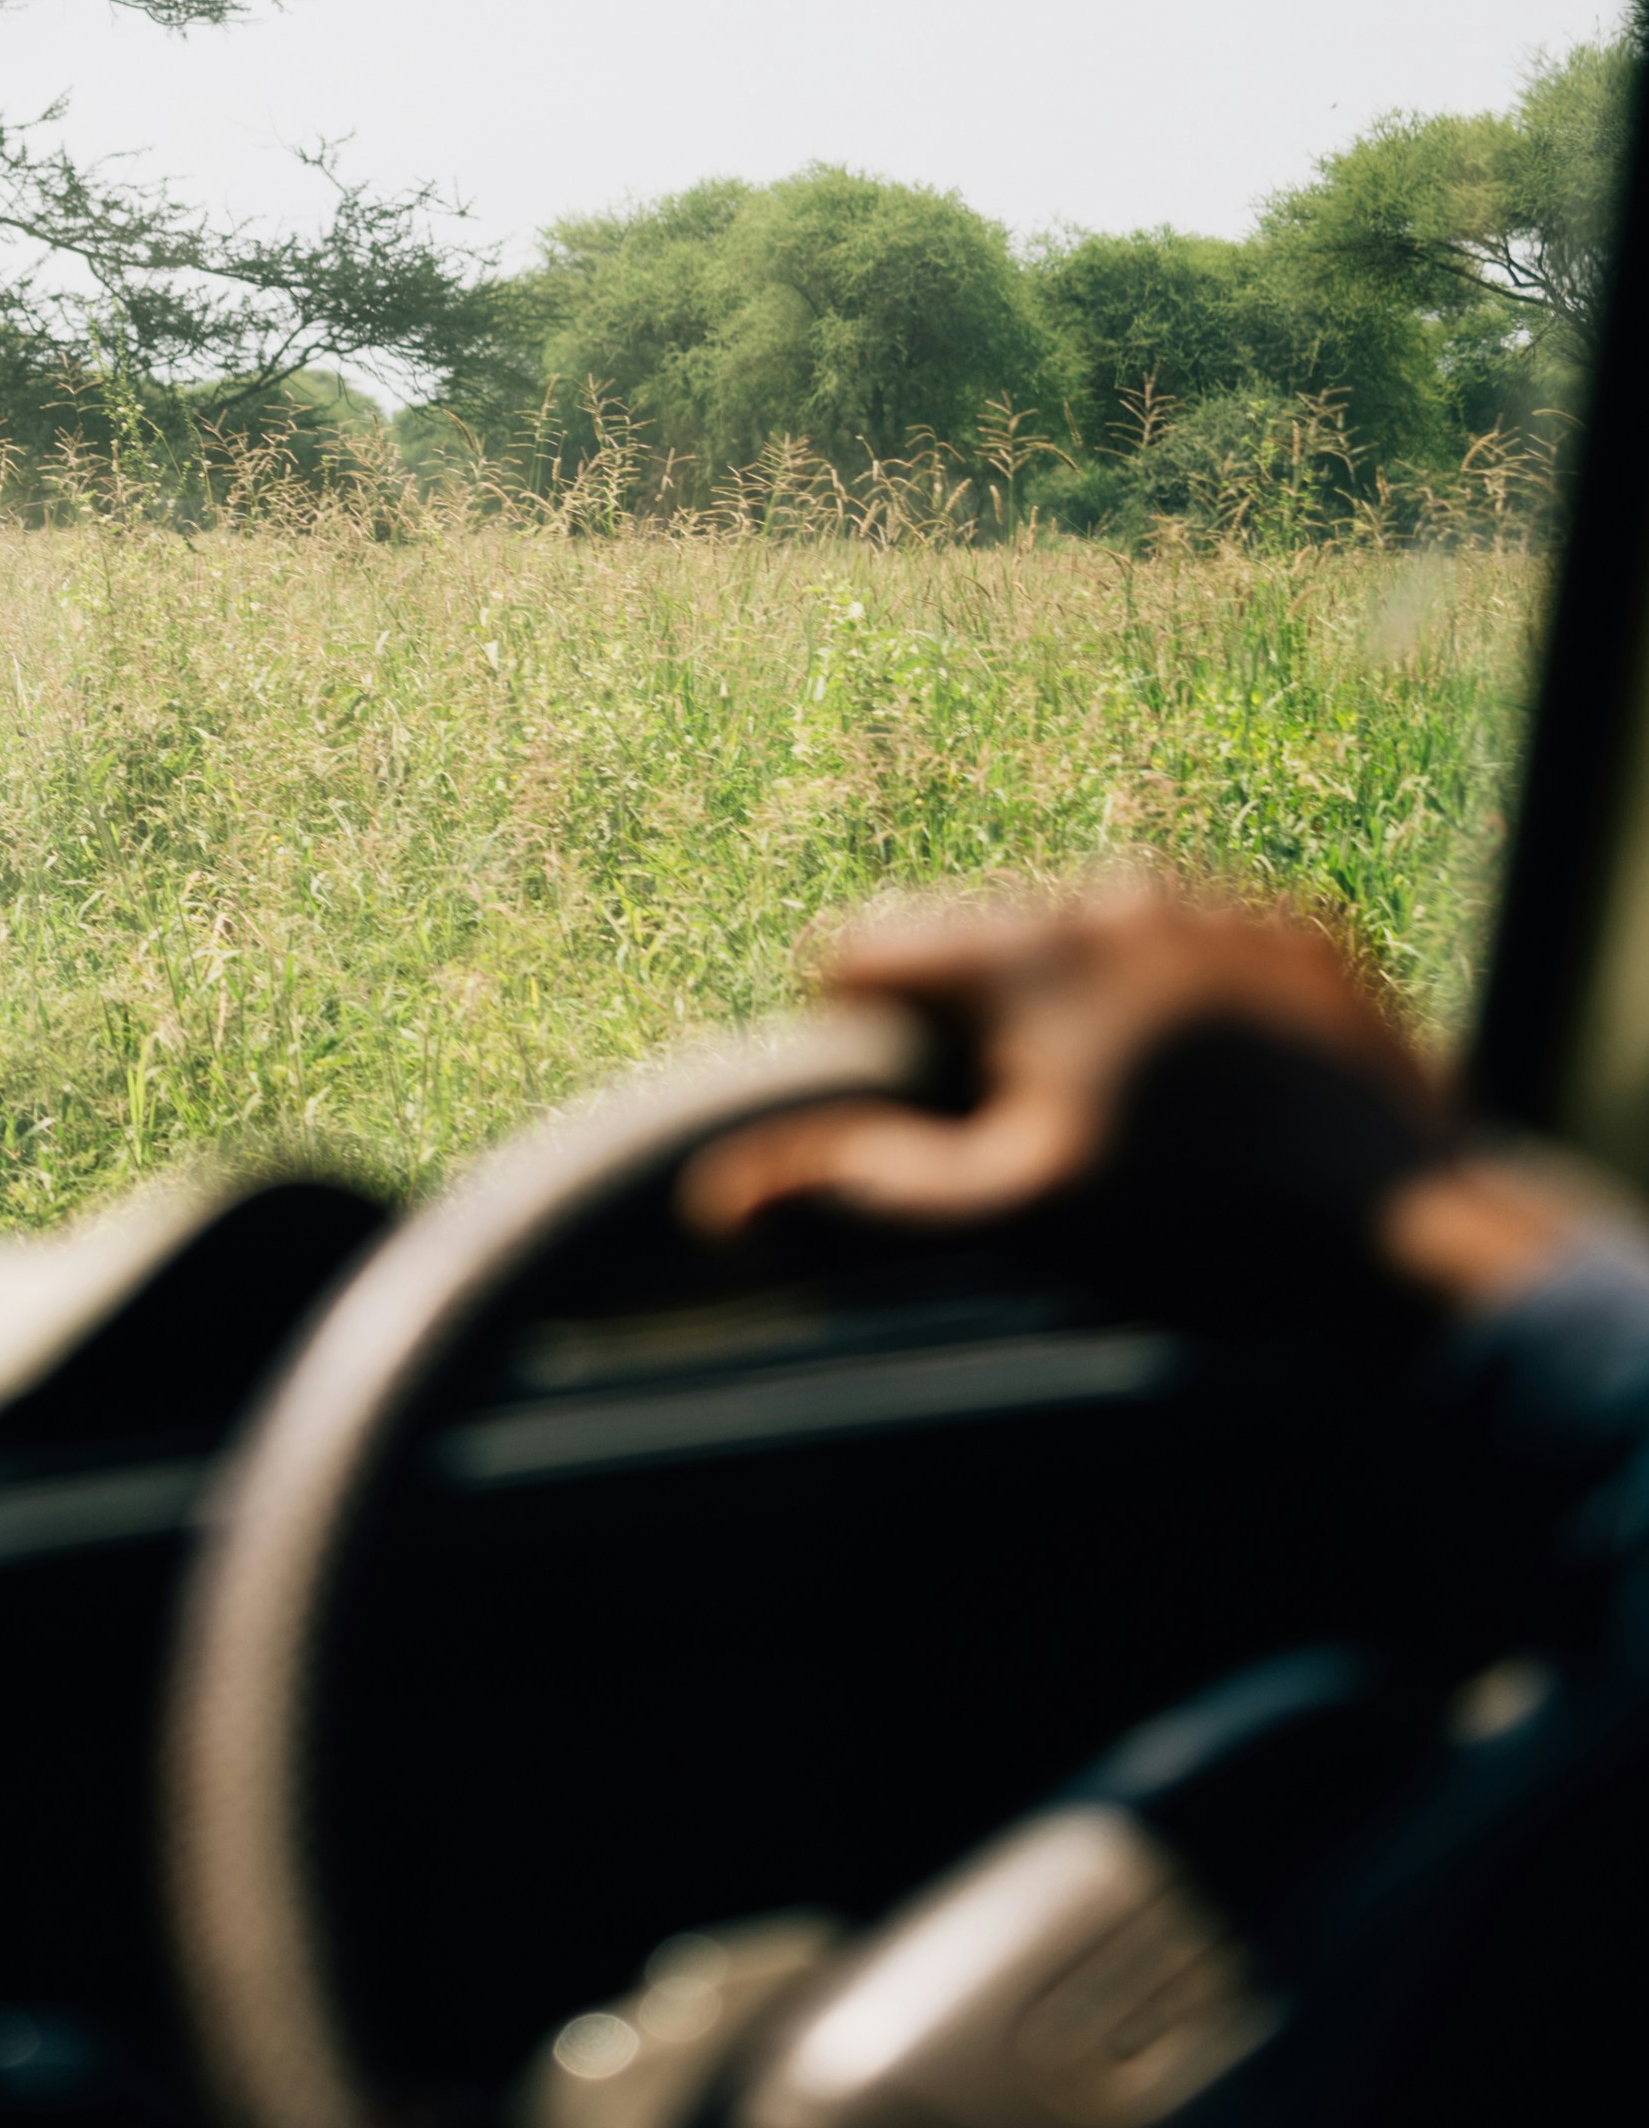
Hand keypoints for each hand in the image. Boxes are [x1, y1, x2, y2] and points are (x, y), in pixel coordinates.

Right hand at [676, 885, 1575, 1329]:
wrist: (1412, 1232)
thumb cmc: (1196, 1232)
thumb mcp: (1012, 1221)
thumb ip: (860, 1193)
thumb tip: (714, 1196)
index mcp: (1024, 953)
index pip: (869, 944)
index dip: (846, 1022)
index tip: (879, 1096)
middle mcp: (1111, 895)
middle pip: (980, 937)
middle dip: (969, 1016)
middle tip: (1013, 1129)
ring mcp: (1216, 906)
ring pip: (1091, 934)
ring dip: (1076, 1001)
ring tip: (1121, 1119)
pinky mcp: (1299, 935)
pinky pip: (1196, 948)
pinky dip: (1178, 1002)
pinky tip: (1209, 1095)